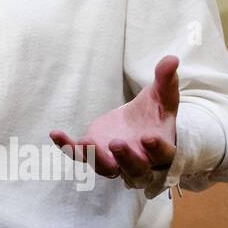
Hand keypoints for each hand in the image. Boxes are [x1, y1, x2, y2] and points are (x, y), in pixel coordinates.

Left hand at [50, 56, 179, 185]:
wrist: (139, 125)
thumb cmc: (155, 112)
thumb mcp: (162, 95)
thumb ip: (166, 80)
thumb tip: (172, 59)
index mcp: (161, 149)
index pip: (162, 154)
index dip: (156, 148)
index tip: (148, 137)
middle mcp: (140, 161)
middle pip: (135, 169)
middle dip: (126, 158)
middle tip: (117, 143)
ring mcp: (115, 161)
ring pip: (106, 168)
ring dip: (94, 157)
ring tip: (84, 141)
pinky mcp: (94, 153)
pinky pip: (79, 156)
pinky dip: (67, 147)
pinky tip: (56, 134)